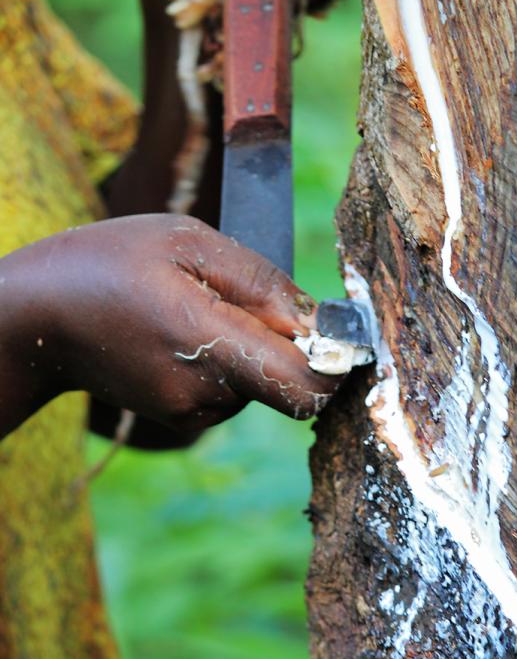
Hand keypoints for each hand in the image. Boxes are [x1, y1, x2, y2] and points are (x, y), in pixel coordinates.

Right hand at [0, 215, 338, 441]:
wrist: (37, 315)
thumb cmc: (107, 262)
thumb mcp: (186, 241)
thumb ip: (261, 282)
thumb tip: (319, 320)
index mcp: (209, 344)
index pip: (307, 387)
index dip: (337, 362)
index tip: (335, 329)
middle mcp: (205, 394)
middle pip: (289, 381)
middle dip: (283, 339)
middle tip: (232, 292)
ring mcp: (190, 412)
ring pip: (259, 381)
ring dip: (248, 344)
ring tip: (191, 305)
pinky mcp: (180, 417)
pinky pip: (231, 388)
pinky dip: (224, 359)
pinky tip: (180, 331)